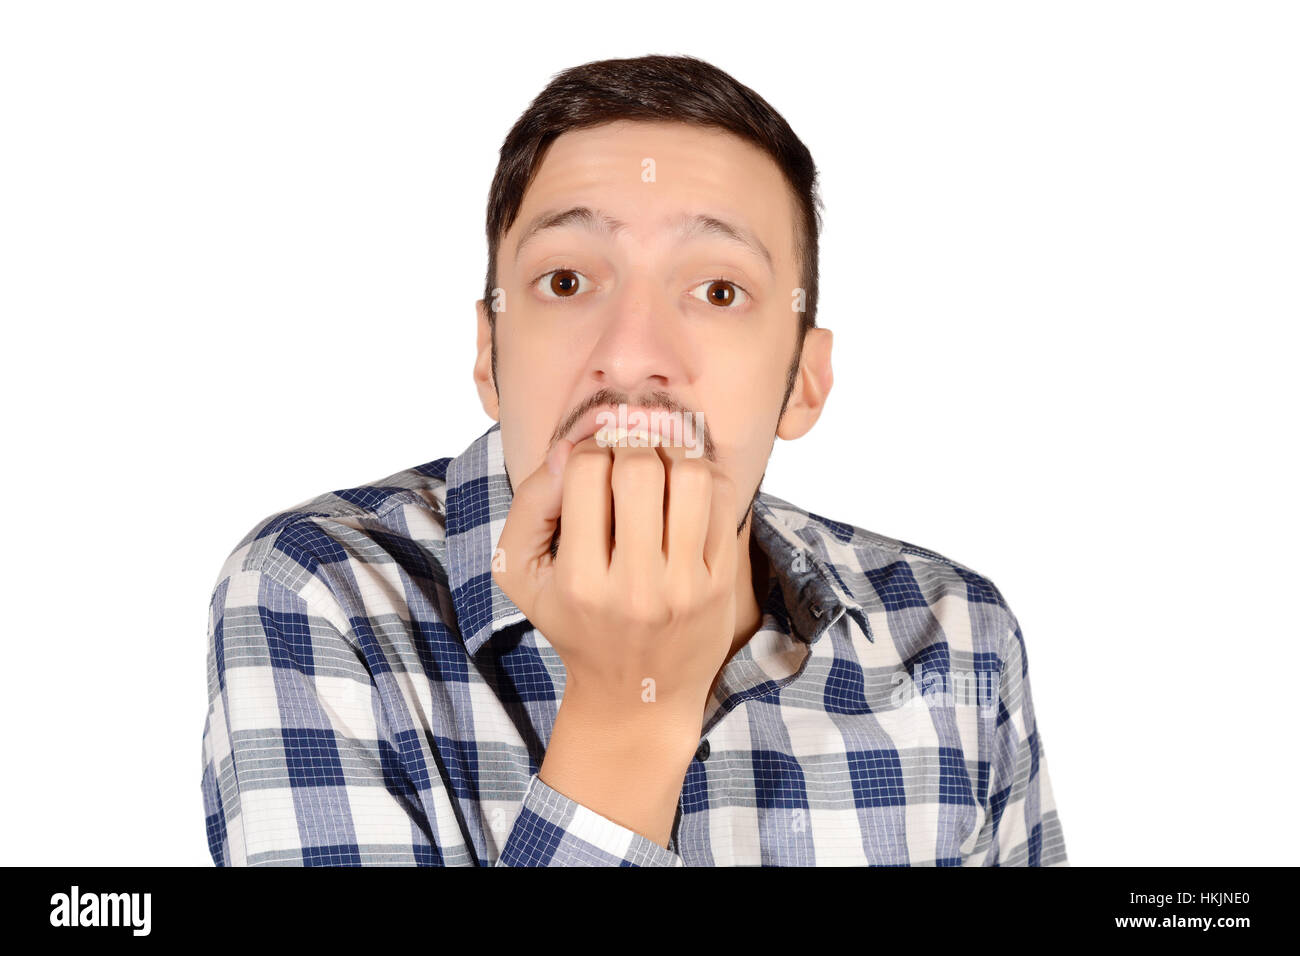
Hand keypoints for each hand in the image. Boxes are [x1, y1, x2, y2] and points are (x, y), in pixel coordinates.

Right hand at [493, 434, 739, 733]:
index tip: (590, 468)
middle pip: (641, 468)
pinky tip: (685, 492)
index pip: (587, 471)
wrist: (637, 696)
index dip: (587, 452)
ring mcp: (684, 587)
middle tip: (626, 460)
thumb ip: (529, 505)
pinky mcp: (720, 584)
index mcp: (579, 582)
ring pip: (692, 477)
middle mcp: (635, 587)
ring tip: (660, 468)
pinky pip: (724, 502)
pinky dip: (705, 478)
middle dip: (631, 447)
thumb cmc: (574, 621)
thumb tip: (567, 448)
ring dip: (674, 456)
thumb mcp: (522, 574)